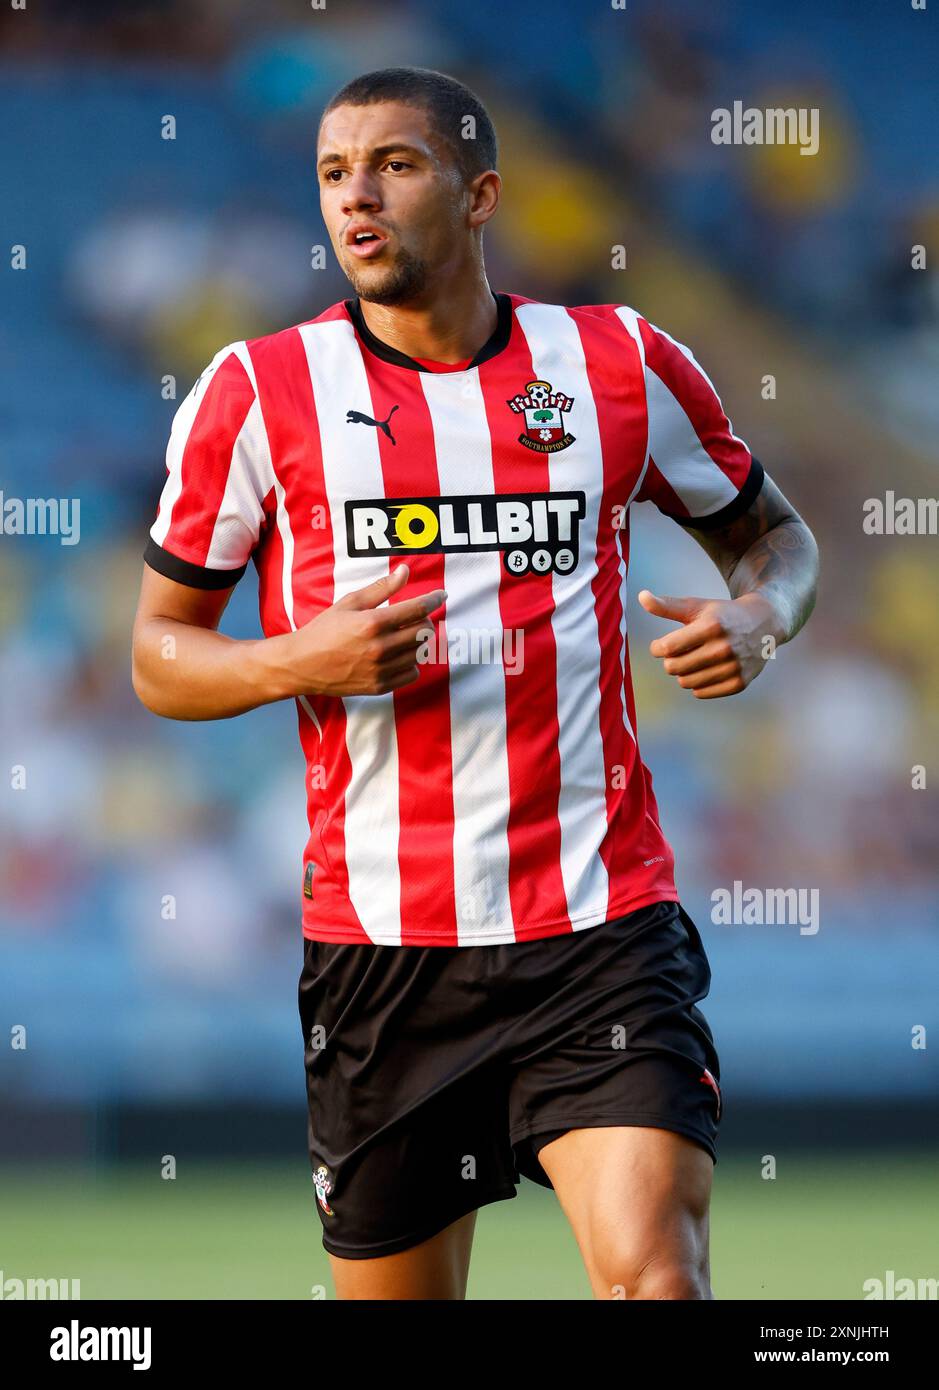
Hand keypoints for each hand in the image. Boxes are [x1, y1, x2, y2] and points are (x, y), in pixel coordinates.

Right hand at [267, 564, 445, 696]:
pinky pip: (412, 673)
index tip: (441, 595)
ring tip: (403, 635)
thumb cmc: (324, 630)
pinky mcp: (380, 687)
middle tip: (414, 617)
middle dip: (424, 620)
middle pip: (424, 631)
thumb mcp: (349, 603)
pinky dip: (411, 663)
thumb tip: (405, 571)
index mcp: (372, 623)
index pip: (417, 609)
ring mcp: (381, 670)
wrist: (301, 665)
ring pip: (420, 653)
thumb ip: (381, 588)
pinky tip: (398, 655)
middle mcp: (380, 648)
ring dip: (417, 642)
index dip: (434, 600)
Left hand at [637, 589, 778, 698]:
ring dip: (683, 673)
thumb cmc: (722, 614)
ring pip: (685, 682)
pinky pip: (701, 693)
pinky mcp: (739, 683)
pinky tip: (705, 670)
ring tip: (693, 660)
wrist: (763, 623)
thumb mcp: (697, 606)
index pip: (666, 648)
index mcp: (710, 626)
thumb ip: (667, 606)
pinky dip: (697, 684)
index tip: (660, 644)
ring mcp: (733, 667)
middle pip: (673, 667)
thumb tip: (641, 596)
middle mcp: (724, 648)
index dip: (656, 648)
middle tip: (679, 652)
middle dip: (670, 660)